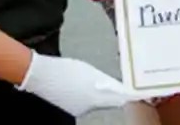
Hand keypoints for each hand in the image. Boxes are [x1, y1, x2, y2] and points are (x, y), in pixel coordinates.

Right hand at [17, 52, 136, 116]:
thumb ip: (106, 82)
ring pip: (97, 102)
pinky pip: (86, 102)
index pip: (120, 100)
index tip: (140, 92)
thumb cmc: (65, 70)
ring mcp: (79, 110)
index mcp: (96, 98)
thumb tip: (119, 90)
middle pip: (109, 102)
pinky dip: (88, 94)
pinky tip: (81, 84)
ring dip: (100, 92)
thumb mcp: (90, 72)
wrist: (39, 76)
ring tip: (94, 78)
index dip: (130, 96)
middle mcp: (89, 108)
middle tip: (120, 82)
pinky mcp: (71, 109)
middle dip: (114, 93)